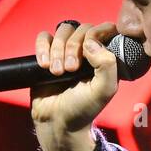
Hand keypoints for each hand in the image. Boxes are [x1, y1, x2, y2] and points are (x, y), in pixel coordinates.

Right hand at [31, 20, 119, 150]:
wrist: (57, 122)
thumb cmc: (83, 109)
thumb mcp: (104, 90)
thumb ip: (107, 65)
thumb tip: (91, 42)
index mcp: (105, 57)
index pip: (105, 28)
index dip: (96, 34)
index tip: (88, 52)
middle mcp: (88, 51)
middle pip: (81, 29)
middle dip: (73, 47)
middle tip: (70, 70)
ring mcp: (67, 51)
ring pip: (63, 30)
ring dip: (58, 50)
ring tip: (56, 72)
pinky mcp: (48, 54)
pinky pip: (44, 37)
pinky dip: (42, 47)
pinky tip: (44, 65)